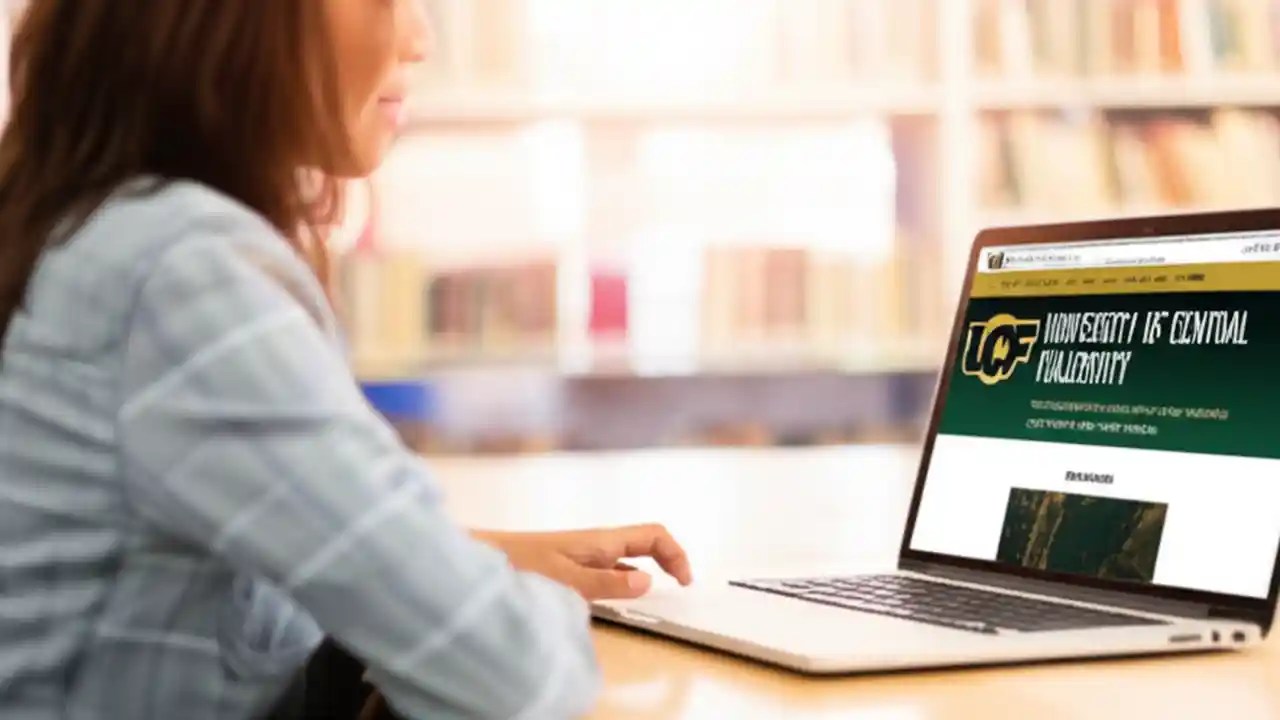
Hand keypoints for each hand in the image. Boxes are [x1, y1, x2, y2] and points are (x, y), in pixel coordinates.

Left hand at [472, 524, 692, 600]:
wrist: (481, 556)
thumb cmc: (518, 564)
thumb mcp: (568, 579)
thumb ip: (608, 581)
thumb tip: (648, 580)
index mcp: (601, 540)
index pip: (653, 534)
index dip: (676, 553)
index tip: (684, 580)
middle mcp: (596, 542)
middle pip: (645, 541)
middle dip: (669, 557)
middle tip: (681, 583)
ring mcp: (583, 551)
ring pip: (628, 553)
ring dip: (649, 567)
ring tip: (659, 589)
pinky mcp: (570, 563)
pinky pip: (610, 565)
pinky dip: (625, 576)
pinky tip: (619, 594)